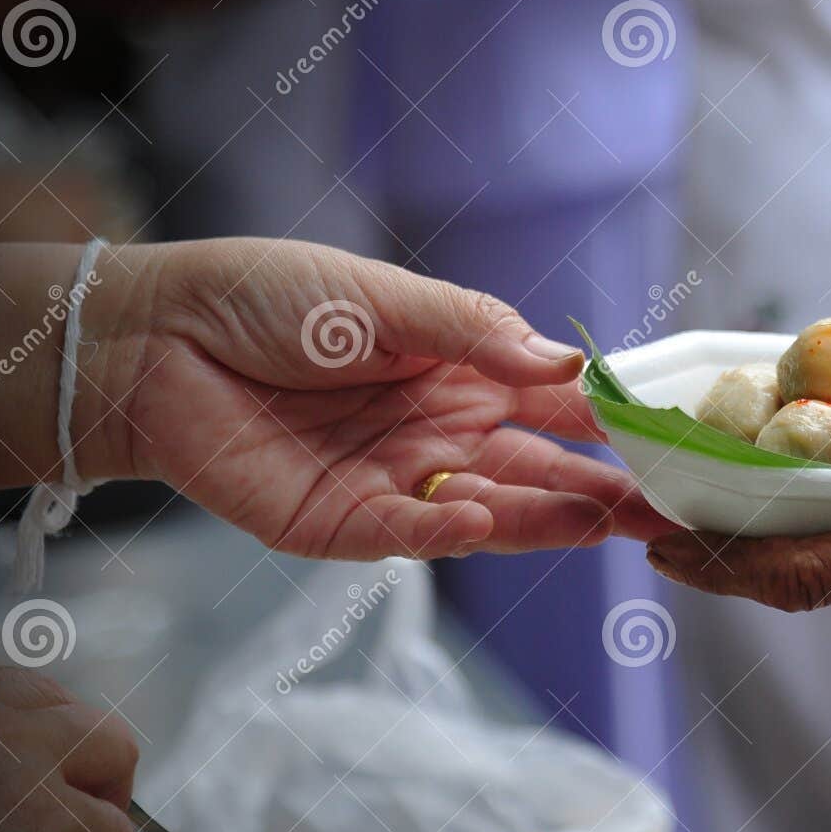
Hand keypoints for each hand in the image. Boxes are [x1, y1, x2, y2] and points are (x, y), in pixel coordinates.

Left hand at [88, 238, 670, 559]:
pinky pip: (410, 533)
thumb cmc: (269, 300)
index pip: (557, 401)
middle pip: (543, 468)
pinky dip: (448, 531)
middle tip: (672, 508)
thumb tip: (573, 361)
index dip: (614, 418)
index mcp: (464, 373)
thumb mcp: (384, 298)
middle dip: (608, 489)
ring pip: (495, 509)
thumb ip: (477, 332)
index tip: (674, 432)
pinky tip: (483, 519)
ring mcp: (401, 483)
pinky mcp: (344, 525)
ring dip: (551, 518)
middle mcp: (445, 434)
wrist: (156, 341)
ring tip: (613, 524)